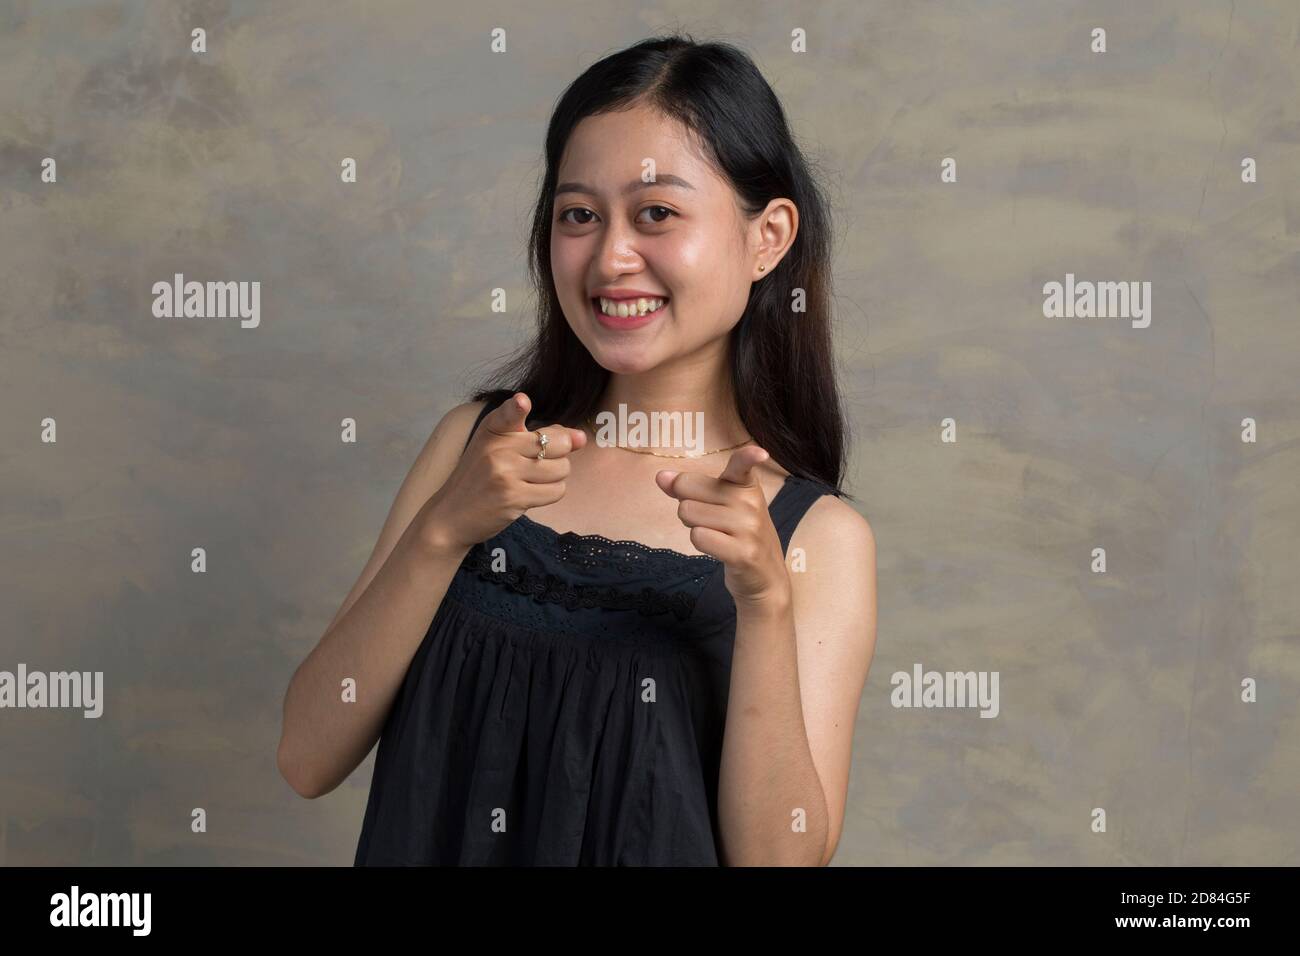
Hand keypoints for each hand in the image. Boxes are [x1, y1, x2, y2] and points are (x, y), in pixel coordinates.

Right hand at [416, 392, 586, 553]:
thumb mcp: (496, 446)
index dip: (517, 407)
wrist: (451, 514)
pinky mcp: (514, 497)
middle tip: (539, 464)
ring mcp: (505, 474)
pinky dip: (550, 493)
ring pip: (561, 469)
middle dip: (560, 455)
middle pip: (558, 443)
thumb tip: (581, 438)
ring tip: (532, 480)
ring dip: (555, 477)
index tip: (522, 402)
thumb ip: (540, 436)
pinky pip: (556, 491)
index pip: (509, 413)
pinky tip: (531, 493)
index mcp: (493, 429)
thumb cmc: (480, 477)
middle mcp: (498, 448)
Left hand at [654, 444, 790, 608]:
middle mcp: (750, 502)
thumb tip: (661, 476)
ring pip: (688, 513)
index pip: (744, 465)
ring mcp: (749, 528)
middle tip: (710, 520)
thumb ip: (689, 488)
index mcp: (746, 485)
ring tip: (716, 534)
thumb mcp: (719, 505)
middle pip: (687, 489)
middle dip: (687, 505)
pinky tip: (718, 547)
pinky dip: (699, 542)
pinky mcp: (743, 552)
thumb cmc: (737, 534)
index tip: (760, 454)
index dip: (749, 457)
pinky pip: (698, 536)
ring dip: (692, 526)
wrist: (765, 576)